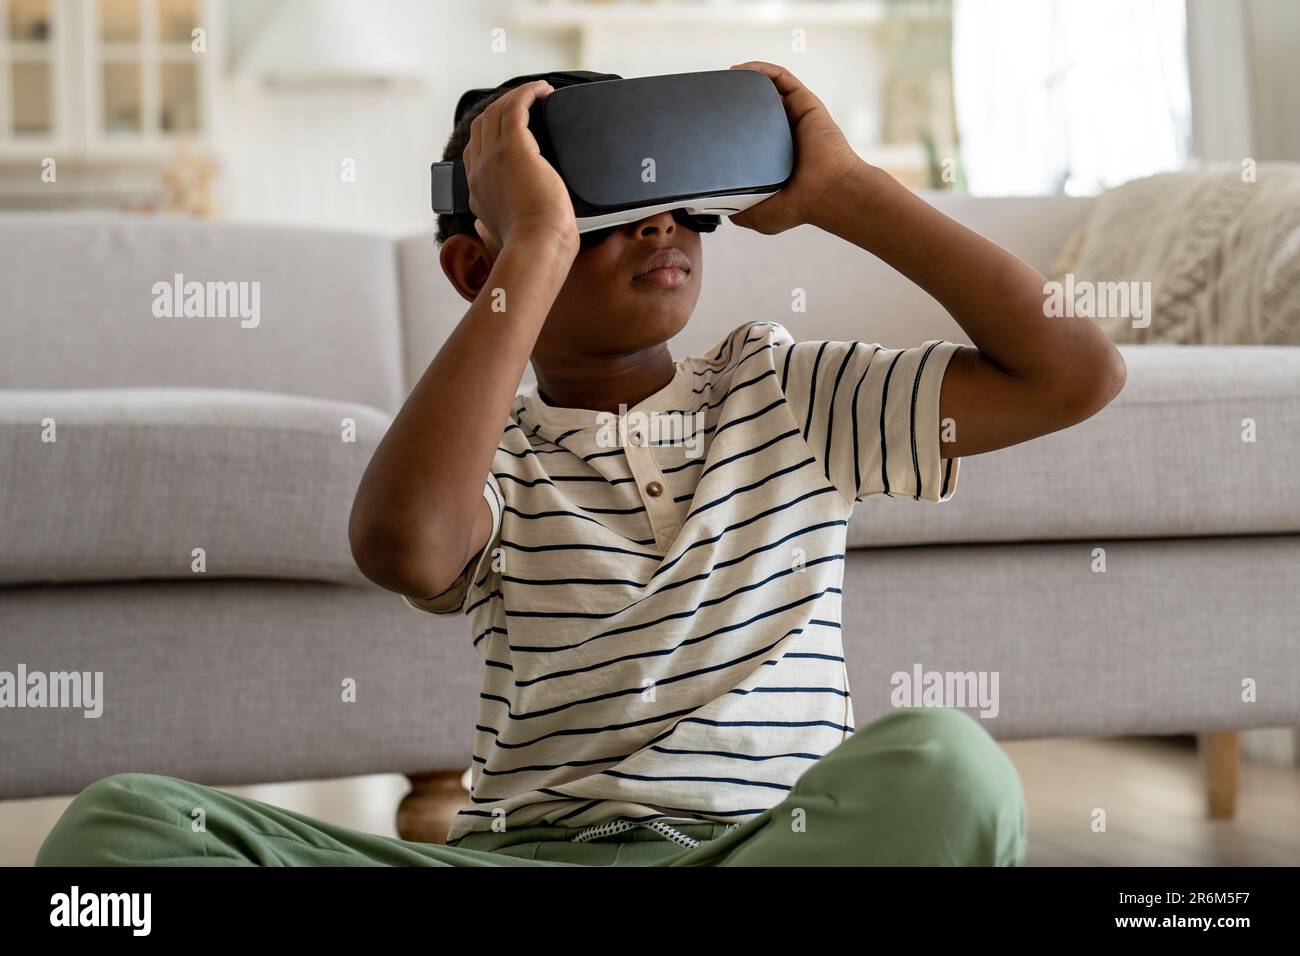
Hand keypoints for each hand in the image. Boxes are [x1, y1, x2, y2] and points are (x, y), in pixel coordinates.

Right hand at [463, 80, 579, 257]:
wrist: (537, 249)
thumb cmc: (531, 249)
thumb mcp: (501, 239)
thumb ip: (489, 230)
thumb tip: (481, 230)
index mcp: (477, 193)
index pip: (475, 151)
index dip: (489, 132)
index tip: (509, 125)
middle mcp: (479, 172)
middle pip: (482, 125)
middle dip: (501, 108)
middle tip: (526, 103)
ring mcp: (493, 158)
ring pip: (497, 112)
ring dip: (517, 96)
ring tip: (539, 92)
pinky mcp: (514, 148)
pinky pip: (516, 107)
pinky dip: (528, 93)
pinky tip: (543, 89)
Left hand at [726, 61, 862, 234]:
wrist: (827, 193)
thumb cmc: (799, 206)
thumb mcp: (757, 215)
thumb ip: (736, 208)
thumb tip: (713, 203)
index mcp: (772, 157)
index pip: (746, 134)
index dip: (727, 126)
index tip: (706, 123)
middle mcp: (783, 134)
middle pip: (755, 107)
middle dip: (733, 99)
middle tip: (709, 98)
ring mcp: (794, 116)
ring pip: (767, 89)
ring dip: (745, 80)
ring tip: (722, 80)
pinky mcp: (804, 103)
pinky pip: (781, 77)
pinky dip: (761, 69)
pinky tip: (740, 70)